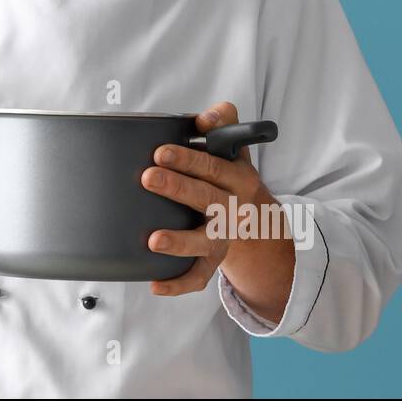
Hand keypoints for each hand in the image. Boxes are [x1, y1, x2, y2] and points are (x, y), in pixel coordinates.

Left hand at [140, 101, 295, 322]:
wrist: (253, 216)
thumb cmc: (228, 173)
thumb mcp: (233, 146)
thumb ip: (224, 123)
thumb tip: (209, 116)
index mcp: (238, 179)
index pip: (214, 167)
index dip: (189, 159)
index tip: (160, 151)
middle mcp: (233, 210)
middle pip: (208, 200)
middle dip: (178, 188)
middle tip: (148, 177)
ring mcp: (223, 238)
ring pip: (205, 243)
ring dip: (180, 242)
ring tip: (153, 240)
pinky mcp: (211, 261)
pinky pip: (198, 277)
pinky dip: (178, 284)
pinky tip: (155, 285)